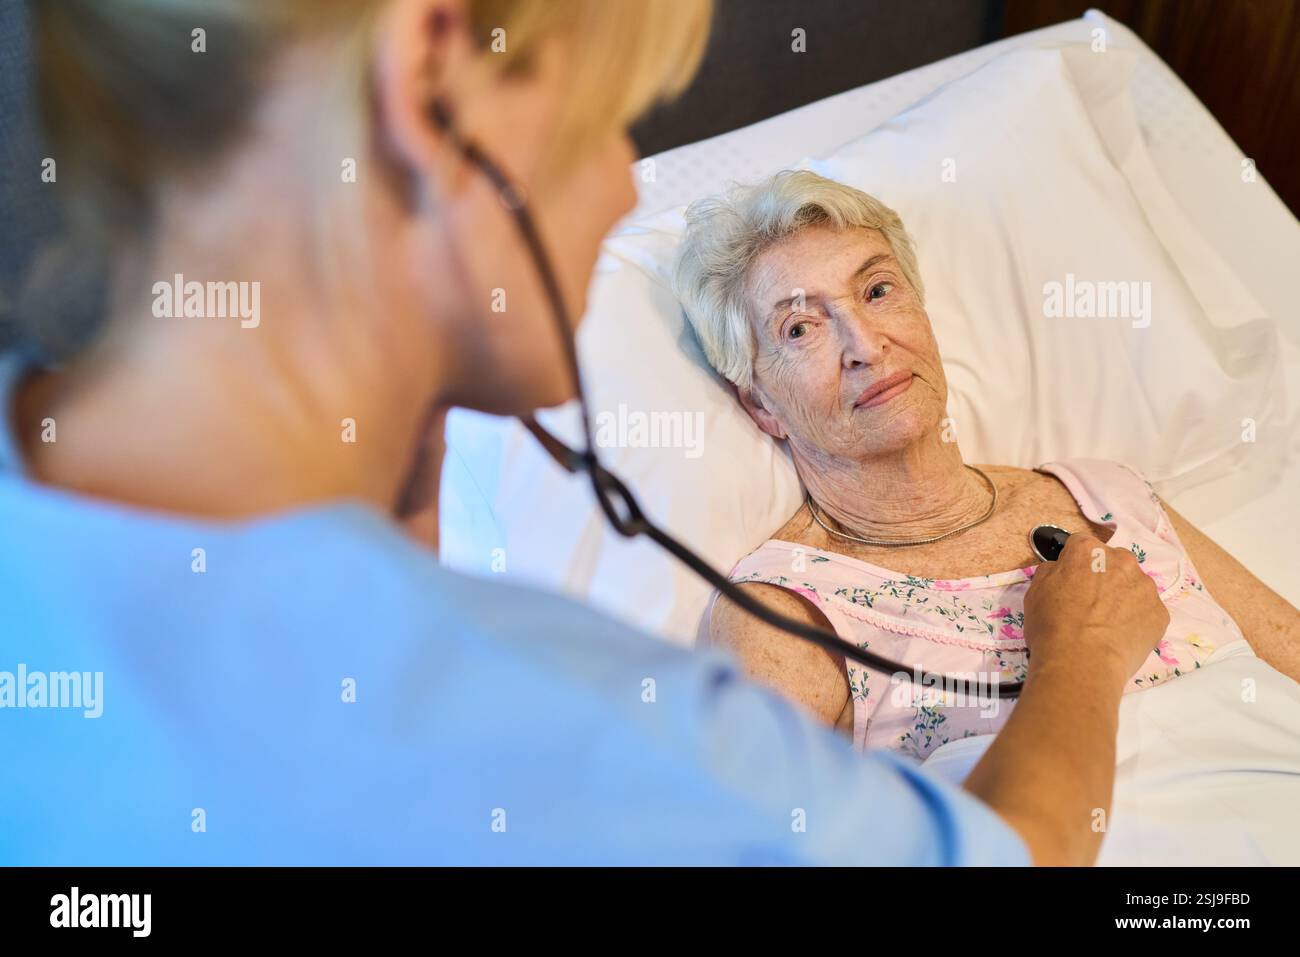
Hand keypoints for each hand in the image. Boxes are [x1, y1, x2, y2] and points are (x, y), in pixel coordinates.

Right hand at [1023, 533, 1169, 689]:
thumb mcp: (1035, 592)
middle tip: (1090, 604)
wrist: (1082, 664)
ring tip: (1107, 625)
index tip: (1070, 581)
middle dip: (1103, 577)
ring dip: (1123, 597)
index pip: (1080, 546)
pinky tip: (1120, 637)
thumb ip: (1051, 572)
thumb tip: (1061, 570)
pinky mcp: (1160, 613)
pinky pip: (1147, 611)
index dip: (1073, 564)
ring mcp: (1145, 587)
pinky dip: (1136, 620)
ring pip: (1133, 586)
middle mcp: (1121, 561)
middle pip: (1113, 562)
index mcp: (1087, 551)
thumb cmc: (1052, 627)